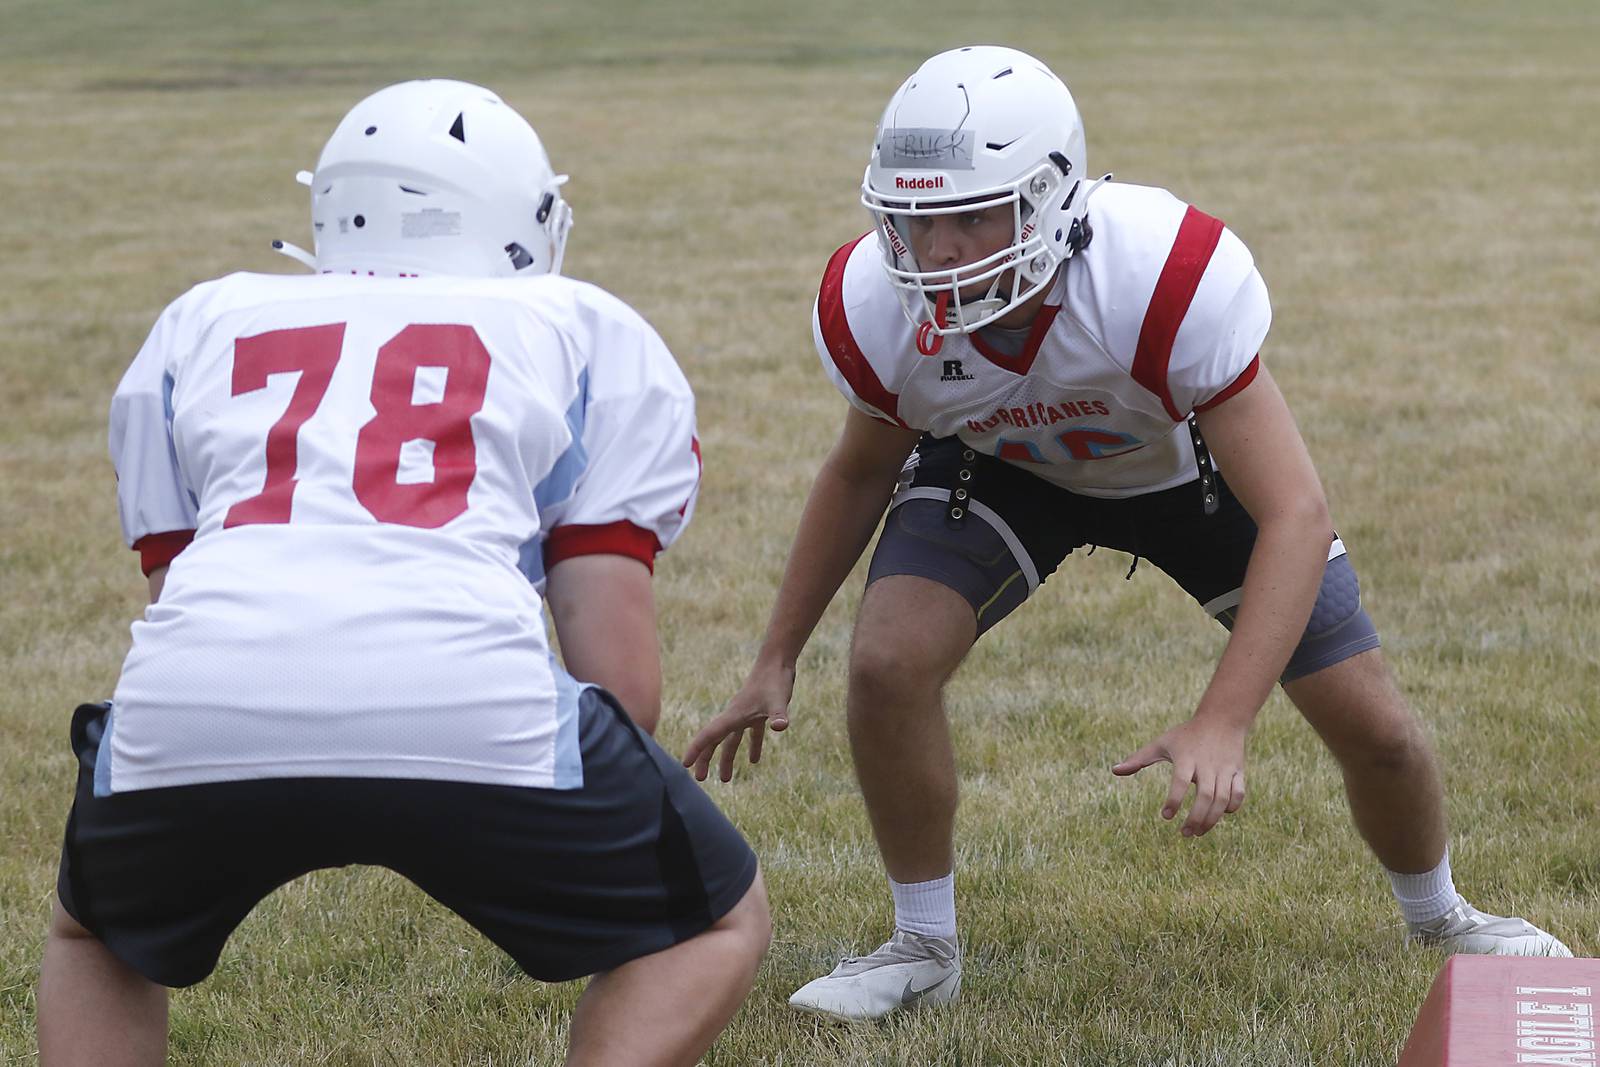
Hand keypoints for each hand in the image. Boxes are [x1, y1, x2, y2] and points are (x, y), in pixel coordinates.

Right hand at [683, 662, 795, 781]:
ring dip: (727, 758)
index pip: (709, 735)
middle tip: (699, 778)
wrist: (777, 661)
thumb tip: (780, 727)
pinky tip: (754, 760)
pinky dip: (751, 746)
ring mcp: (746, 714)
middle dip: (706, 758)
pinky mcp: (758, 712)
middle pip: (715, 740)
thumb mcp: (778, 699)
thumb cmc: (775, 679)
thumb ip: (778, 715)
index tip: (685, 764)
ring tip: (725, 779)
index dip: (696, 750)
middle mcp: (735, 716)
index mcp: (733, 715)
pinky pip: (751, 733)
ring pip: (730, 740)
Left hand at [1112, 716, 1247, 836]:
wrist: (1222, 718)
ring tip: (1198, 832)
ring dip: (1211, 819)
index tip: (1165, 816)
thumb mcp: (1161, 743)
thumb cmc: (1186, 735)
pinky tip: (1219, 815)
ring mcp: (1225, 769)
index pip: (1179, 781)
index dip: (1173, 800)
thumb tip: (1114, 771)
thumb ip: (1138, 759)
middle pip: (1205, 796)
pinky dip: (1232, 808)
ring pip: (1223, 799)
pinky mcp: (1239, 771)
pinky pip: (1239, 794)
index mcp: (1186, 758)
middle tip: (1185, 834)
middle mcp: (1207, 764)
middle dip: (1196, 818)